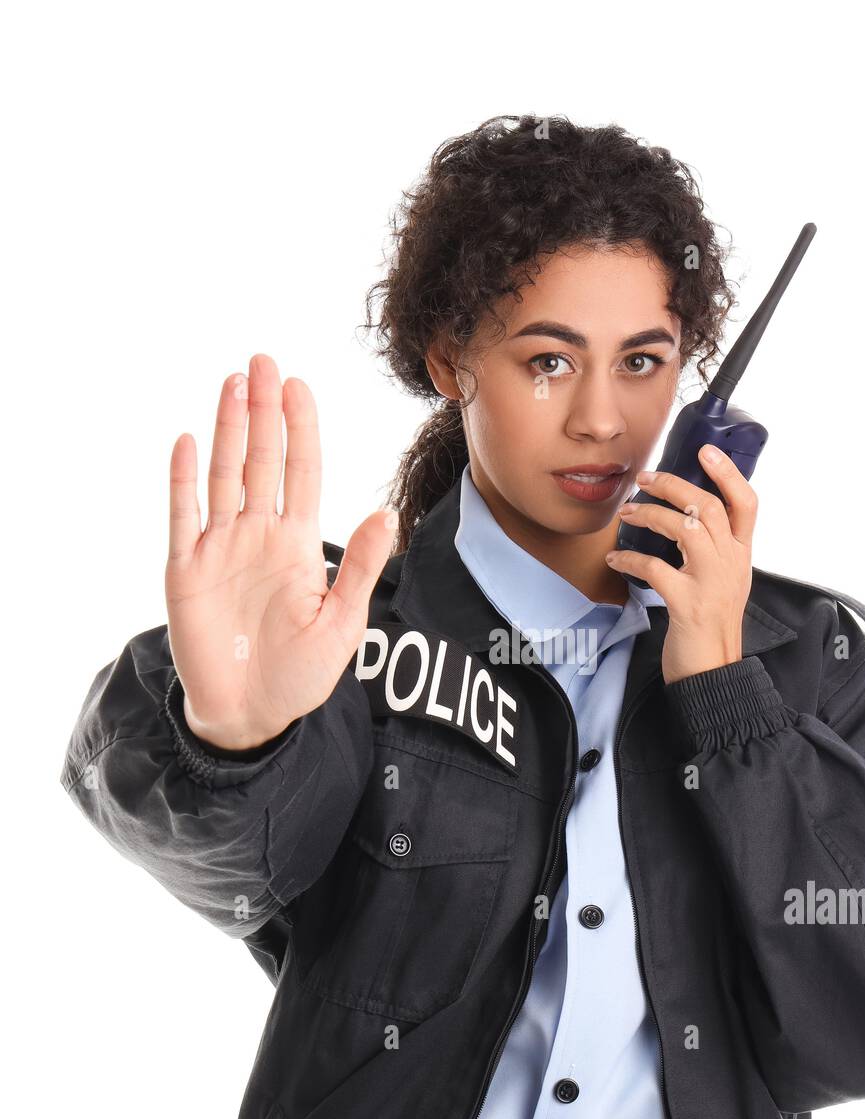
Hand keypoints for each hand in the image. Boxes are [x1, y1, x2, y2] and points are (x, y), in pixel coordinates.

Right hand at [165, 353, 396, 749]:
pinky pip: (183, 517)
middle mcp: (258, 536)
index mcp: (298, 544)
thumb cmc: (300, 674)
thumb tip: (387, 514)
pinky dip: (184, 481)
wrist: (251, 715)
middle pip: (261, 461)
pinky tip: (189, 442)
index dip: (300, 429)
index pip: (301, 473)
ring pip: (224, 477)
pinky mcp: (186, 571)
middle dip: (263, 412)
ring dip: (228, 431)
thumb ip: (359, 567)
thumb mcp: (342, 623)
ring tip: (233, 385)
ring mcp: (219, 549)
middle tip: (263, 361)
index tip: (299, 386)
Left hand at [605, 444, 755, 682]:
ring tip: (627, 512)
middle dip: (673, 485)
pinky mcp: (687, 603)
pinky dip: (630, 558)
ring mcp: (711, 583)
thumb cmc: (712, 625)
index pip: (746, 503)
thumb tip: (687, 517)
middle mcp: (731, 564)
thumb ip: (715, 550)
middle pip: (707, 507)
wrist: (713, 671)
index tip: (705, 450)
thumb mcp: (725, 581)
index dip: (728, 473)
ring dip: (650, 515)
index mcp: (741, 555)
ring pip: (684, 529)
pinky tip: (615, 557)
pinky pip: (654, 568)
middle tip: (644, 479)